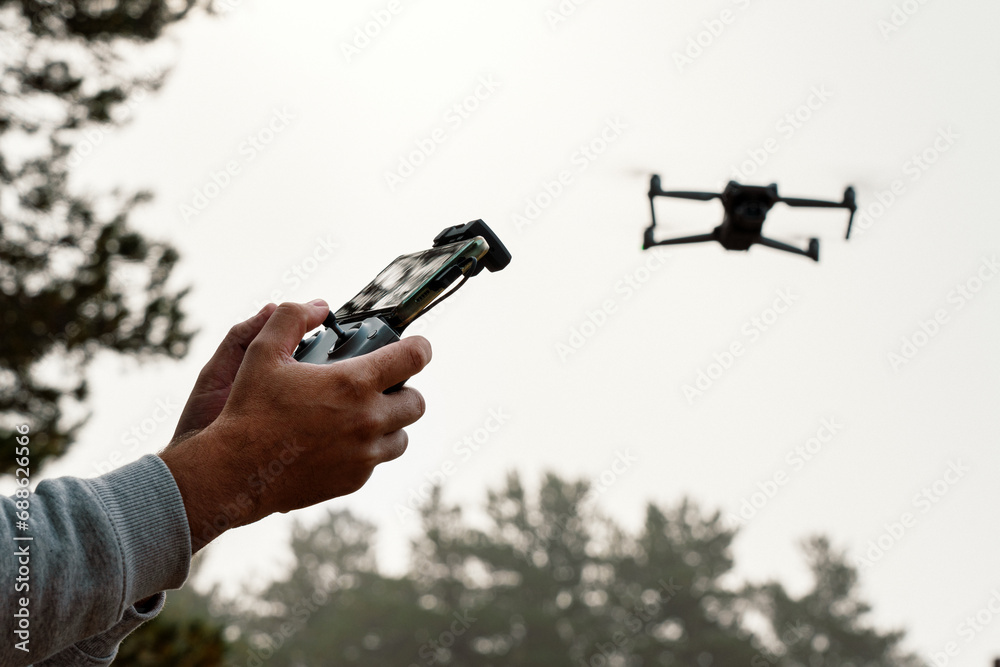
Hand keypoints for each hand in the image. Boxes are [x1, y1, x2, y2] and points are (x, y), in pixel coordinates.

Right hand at [160, 300, 430, 551]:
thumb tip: (319, 306)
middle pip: (416, 402)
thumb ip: (292, 318)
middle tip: (380, 386)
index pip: (414, 358)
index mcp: (354, 383)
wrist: (236, 471)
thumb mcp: (262, 351)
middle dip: (403, 390)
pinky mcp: (355, 479)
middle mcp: (368, 419)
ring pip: (401, 436)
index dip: (419, 347)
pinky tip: (341, 440)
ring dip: (390, 423)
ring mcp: (365, 454)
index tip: (415, 347)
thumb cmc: (249, 408)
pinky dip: (367, 450)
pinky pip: (377, 461)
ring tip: (362, 415)